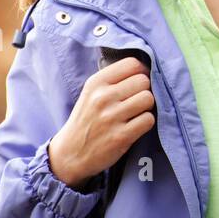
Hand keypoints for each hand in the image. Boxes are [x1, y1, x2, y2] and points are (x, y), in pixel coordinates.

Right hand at [48, 56, 155, 189]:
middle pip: (143, 81)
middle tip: (136, 101)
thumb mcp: (91, 93)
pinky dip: (146, 123)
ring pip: (148, 99)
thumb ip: (114, 80)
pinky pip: (148, 119)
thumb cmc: (86, 120)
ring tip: (136, 113)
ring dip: (147, 107)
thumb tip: (145, 69)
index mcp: (96, 83)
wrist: (70, 154)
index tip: (138, 83)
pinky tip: (135, 126)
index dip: (142, 72)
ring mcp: (111, 117)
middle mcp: (102, 97)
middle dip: (144, 90)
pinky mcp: (121, 136)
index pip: (132, 63)